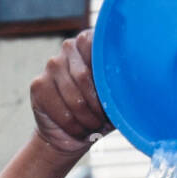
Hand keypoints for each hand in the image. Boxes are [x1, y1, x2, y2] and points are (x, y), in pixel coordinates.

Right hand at [30, 29, 113, 155]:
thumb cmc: (100, 113)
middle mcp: (69, 47)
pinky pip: (61, 111)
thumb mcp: (117, 98)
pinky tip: (77, 129)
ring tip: (92, 126)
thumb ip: (123, 86)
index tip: (112, 96)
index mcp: (91, 43)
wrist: (72, 134)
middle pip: (85, 77)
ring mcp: (52, 65)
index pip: (97, 47)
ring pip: (75, 97)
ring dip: (87, 120)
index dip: (105, 78)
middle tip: (102, 120)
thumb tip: (138, 84)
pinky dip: (73, 127)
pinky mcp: (38, 85)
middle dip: (98, 107)